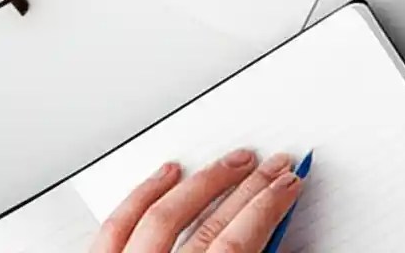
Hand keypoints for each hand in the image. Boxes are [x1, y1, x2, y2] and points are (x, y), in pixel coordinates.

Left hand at [90, 149, 301, 252]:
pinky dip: (142, 194)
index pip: (238, 243)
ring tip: (233, 161)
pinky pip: (115, 225)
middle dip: (250, 188)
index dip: (269, 207)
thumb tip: (285, 241)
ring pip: (164, 214)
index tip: (288, 183)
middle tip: (275, 163)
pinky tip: (166, 173)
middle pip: (210, 224)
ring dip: (204, 182)